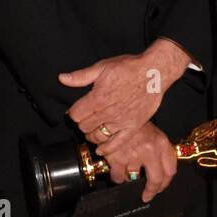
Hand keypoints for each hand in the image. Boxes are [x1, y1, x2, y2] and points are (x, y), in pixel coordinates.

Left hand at [61, 38, 190, 139]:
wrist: (153, 73)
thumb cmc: (129, 67)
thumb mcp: (102, 67)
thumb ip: (81, 76)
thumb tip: (62, 78)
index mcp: (97, 98)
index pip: (75, 115)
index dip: (73, 112)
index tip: (76, 110)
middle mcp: (107, 113)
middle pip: (84, 127)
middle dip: (82, 123)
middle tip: (85, 118)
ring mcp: (120, 122)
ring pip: (97, 137)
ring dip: (91, 135)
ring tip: (93, 130)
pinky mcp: (132, 127)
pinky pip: (117, 144)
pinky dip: (107, 149)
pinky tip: (101, 149)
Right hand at [98, 122, 177, 202]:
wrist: (113, 113)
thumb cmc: (133, 124)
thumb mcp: (152, 133)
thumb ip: (159, 150)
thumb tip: (160, 172)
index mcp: (161, 142)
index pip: (170, 170)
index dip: (165, 183)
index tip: (160, 188)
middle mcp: (150, 149)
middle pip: (156, 180)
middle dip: (151, 191)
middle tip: (146, 196)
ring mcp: (134, 155)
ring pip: (133, 179)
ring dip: (129, 178)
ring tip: (126, 171)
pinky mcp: (118, 158)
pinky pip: (118, 177)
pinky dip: (117, 177)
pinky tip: (116, 169)